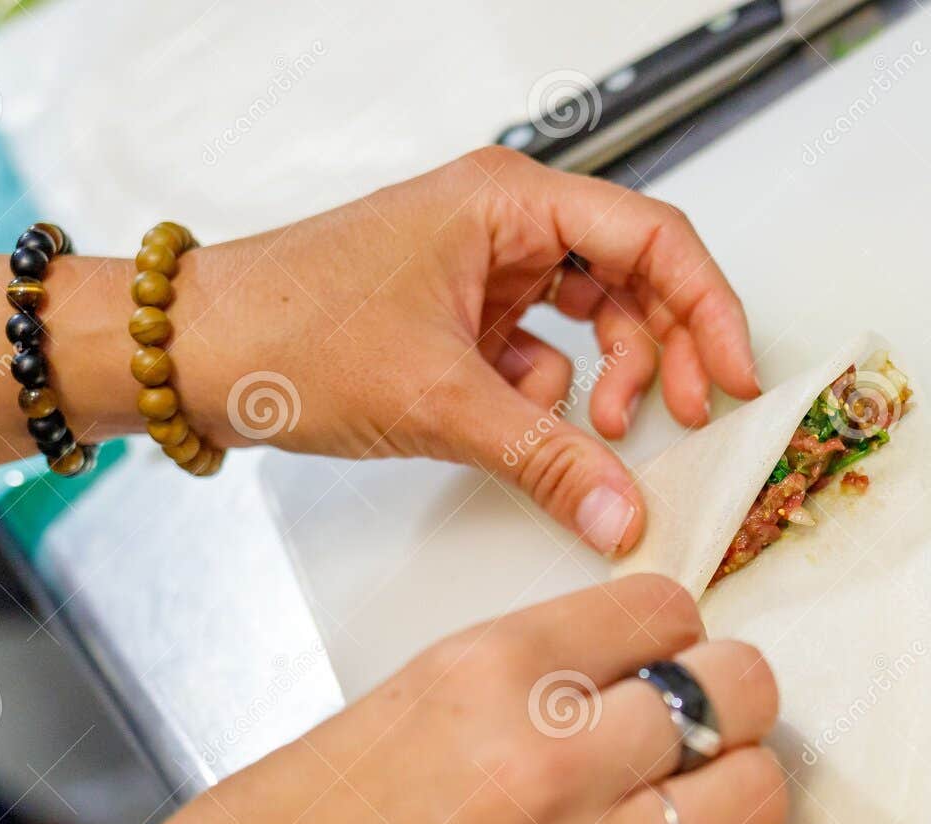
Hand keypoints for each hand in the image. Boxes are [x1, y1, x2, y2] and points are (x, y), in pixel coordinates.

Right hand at [99, 574, 782, 823]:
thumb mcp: (401, 703)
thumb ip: (528, 679)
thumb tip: (628, 666)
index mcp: (484, 675)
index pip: (662, 607)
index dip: (675, 622)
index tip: (665, 640)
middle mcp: (546, 765)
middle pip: (734, 690)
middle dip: (730, 689)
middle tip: (703, 703)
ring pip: (752, 795)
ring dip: (740, 778)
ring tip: (700, 782)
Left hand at [173, 147, 760, 554]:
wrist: (194, 357)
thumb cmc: (289, 332)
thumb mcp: (440, 400)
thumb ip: (547, 460)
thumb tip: (626, 516)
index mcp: (507, 200)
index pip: (652, 238)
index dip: (708, 309)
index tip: (736, 378)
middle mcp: (501, 223)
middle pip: (631, 276)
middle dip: (664, 349)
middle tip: (687, 414)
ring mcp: (480, 269)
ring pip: (590, 316)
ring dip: (608, 375)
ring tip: (606, 430)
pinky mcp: (460, 316)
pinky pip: (540, 351)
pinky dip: (549, 394)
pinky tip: (529, 425)